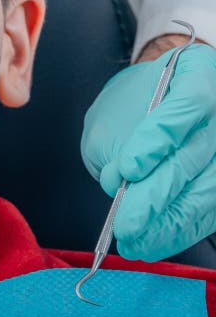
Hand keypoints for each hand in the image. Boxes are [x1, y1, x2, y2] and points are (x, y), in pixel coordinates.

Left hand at [81, 42, 215, 260]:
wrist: (161, 99)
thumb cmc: (133, 104)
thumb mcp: (112, 113)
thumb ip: (111, 143)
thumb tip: (117, 183)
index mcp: (197, 73)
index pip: (186, 105)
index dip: (159, 139)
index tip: (128, 168)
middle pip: (196, 155)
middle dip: (158, 196)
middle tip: (126, 225)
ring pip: (209, 189)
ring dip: (171, 222)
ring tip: (137, 243)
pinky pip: (213, 208)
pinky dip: (184, 228)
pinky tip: (156, 242)